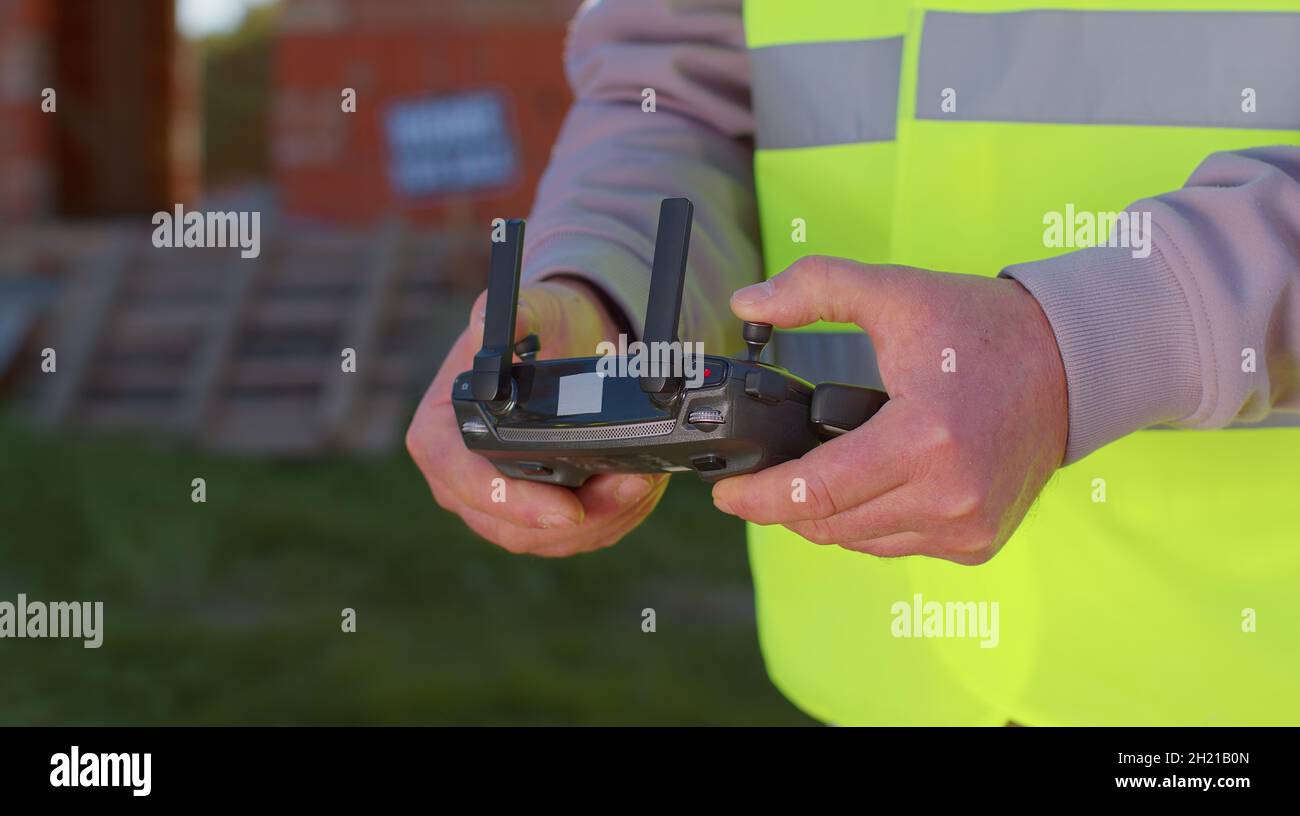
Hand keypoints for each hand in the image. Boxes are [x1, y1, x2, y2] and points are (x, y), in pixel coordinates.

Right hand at [407, 279, 668, 556]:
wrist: (567, 347)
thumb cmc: (541, 329)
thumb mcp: (534, 312)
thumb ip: (516, 315)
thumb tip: (486, 317)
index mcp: (439, 435)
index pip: (463, 481)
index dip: (512, 503)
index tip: (565, 509)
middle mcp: (459, 480)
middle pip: (510, 527)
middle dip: (579, 517)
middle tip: (632, 485)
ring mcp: (496, 505)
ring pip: (547, 541)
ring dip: (605, 519)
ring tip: (644, 482)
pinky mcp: (534, 517)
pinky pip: (572, 538)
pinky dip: (613, 519)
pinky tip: (640, 490)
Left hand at [711, 256, 1067, 564]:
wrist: (1070, 364)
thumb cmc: (981, 329)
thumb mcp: (895, 292)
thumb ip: (814, 289)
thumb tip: (746, 302)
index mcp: (923, 439)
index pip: (814, 493)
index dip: (757, 498)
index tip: (725, 491)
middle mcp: (949, 495)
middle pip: (828, 525)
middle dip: (783, 506)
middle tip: (762, 479)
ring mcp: (967, 526)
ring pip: (859, 542)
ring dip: (826, 517)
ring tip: (812, 478)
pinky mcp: (979, 542)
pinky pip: (897, 546)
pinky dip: (870, 524)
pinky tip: (867, 488)